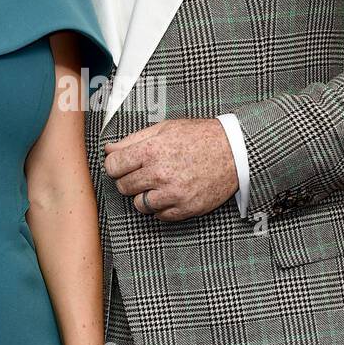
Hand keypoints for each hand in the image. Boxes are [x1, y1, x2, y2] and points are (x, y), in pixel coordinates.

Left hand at [104, 117, 239, 220]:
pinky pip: (159, 216)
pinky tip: (170, 193)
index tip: (121, 165)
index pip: (112, 166)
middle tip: (142, 173)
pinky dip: (161, 207)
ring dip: (144, 196)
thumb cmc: (200, 137)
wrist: (234, 152)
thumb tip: (108, 149)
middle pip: (123, 187)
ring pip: (139, 205)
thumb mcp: (165, 128)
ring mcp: (173, 193)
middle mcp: (160, 173)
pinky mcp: (185, 208)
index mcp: (152, 150)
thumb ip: (133, 139)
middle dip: (128, 180)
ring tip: (158, 184)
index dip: (114, 165)